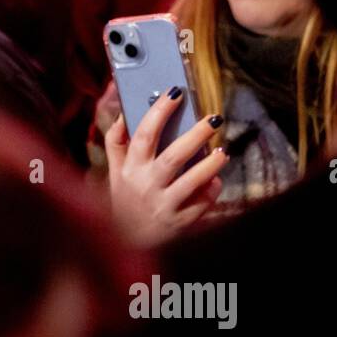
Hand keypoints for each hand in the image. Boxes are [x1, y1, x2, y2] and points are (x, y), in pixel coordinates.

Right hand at [102, 86, 228, 246]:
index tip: (176, 92)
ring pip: (191, 182)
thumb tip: (123, 112)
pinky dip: (211, 191)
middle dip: (195, 135)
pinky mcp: (179, 223)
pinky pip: (201, 204)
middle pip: (173, 156)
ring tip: (223, 151)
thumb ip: (116, 142)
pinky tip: (216, 180)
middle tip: (214, 118)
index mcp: (130, 169)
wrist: (126, 245)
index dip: (160, 111)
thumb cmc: (123, 201)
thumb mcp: (114, 173)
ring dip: (210, 165)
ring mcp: (163, 206)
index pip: (143, 134)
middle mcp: (146, 186)